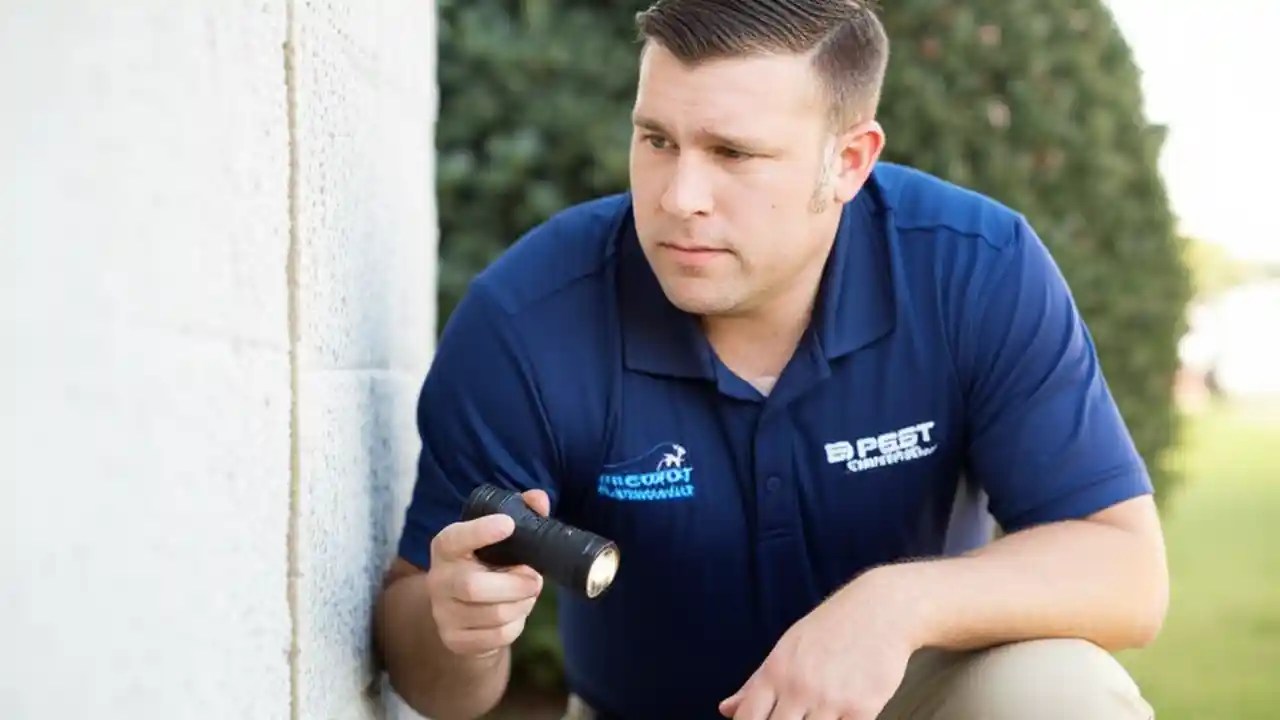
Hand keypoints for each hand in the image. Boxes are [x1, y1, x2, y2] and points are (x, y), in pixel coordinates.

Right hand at [425, 489, 550, 657]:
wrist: (461, 612)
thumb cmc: (485, 565)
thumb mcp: (497, 538)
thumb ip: (520, 513)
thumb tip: (539, 498)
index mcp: (446, 547)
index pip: (455, 539)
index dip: (480, 531)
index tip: (508, 524)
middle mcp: (438, 580)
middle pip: (474, 586)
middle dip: (515, 584)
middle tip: (535, 579)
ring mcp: (443, 613)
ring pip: (492, 614)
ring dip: (521, 605)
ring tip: (527, 595)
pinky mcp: (455, 640)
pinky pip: (496, 636)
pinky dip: (515, 625)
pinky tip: (514, 614)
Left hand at [719, 578, 916, 719]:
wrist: (880, 610)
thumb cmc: (830, 629)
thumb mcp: (787, 648)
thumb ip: (756, 684)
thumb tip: (726, 710)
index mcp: (776, 672)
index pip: (748, 719)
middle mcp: (799, 687)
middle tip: (795, 718)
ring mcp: (831, 700)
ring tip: (816, 716)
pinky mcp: (863, 709)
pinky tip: (840, 717)